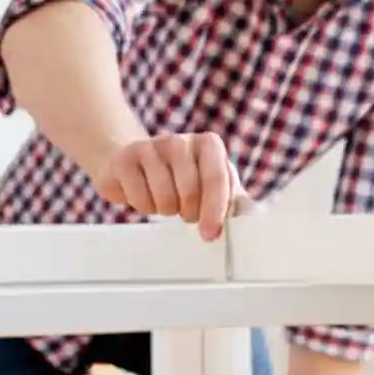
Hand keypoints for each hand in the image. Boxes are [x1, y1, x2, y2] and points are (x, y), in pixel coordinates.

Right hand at [91, 132, 252, 241]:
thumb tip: (251, 214)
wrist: (132, 157)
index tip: (211, 234)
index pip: (216, 179)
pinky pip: (139, 201)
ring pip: (163, 200)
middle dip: (190, 213)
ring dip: (166, 210)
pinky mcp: (122, 161)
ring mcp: (147, 148)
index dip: (215, 210)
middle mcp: (178, 141)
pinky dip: (143, 207)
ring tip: (165, 199)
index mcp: (208, 144)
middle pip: (190, 193)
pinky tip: (144, 193)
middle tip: (186, 212)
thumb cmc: (182, 175)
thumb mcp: (213, 181)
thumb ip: (234, 198)